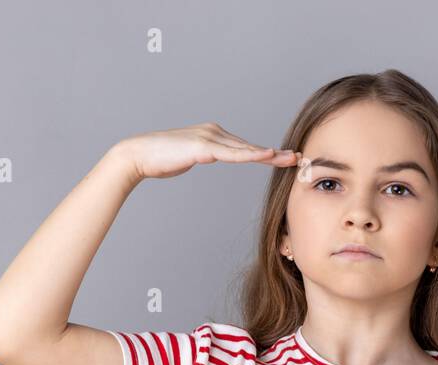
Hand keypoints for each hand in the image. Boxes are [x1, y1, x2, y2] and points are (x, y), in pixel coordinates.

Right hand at [113, 123, 299, 182]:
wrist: (139, 155)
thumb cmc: (161, 158)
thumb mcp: (189, 157)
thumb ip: (204, 154)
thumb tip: (212, 156)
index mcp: (212, 135)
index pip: (244, 147)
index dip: (265, 154)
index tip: (284, 159)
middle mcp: (214, 132)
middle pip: (250, 146)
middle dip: (275, 154)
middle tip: (298, 158)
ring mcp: (209, 137)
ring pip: (246, 149)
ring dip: (270, 155)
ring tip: (290, 159)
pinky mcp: (203, 146)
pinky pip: (233, 153)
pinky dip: (252, 155)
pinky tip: (268, 156)